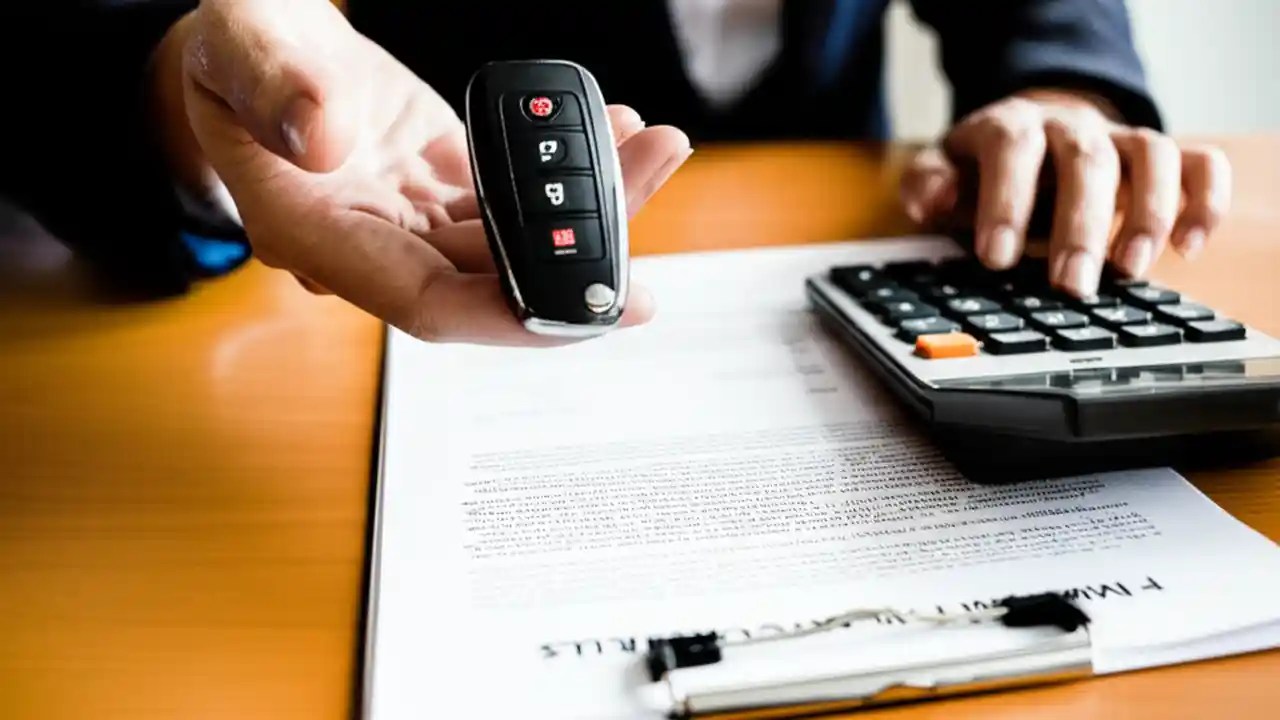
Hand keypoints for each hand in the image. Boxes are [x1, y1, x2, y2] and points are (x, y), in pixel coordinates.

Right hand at [155, 0, 690, 345]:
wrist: (256, 50)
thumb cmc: (236, 50)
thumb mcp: (238, 43)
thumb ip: (272, 86)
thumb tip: (321, 138)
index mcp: (318, 234)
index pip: (427, 305)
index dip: (510, 316)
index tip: (590, 307)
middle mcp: (376, 244)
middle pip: (495, 275)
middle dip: (581, 243)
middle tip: (647, 178)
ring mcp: (415, 221)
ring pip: (517, 236)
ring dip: (590, 200)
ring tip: (650, 143)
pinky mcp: (444, 189)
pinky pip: (516, 195)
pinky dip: (567, 169)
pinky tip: (614, 131)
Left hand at [899, 91, 1230, 297]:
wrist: (1031, 135)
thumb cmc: (983, 167)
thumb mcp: (941, 171)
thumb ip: (927, 184)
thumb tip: (936, 201)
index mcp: (1012, 126)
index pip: (1012, 147)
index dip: (1006, 200)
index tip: (995, 258)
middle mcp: (1071, 126)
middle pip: (1086, 159)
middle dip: (1080, 225)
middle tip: (1069, 284)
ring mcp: (1119, 139)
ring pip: (1151, 155)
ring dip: (1148, 213)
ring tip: (1130, 269)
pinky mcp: (1157, 161)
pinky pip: (1199, 165)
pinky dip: (1204, 201)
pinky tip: (1188, 249)